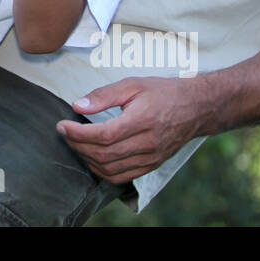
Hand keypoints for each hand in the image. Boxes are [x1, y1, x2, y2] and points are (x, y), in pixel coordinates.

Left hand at [56, 77, 207, 183]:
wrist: (196, 107)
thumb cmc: (163, 92)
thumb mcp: (133, 84)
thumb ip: (104, 95)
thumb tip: (78, 105)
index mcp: (142, 120)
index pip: (104, 135)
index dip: (78, 133)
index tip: (63, 125)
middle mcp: (148, 143)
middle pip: (104, 154)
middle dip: (78, 145)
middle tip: (65, 133)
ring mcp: (151, 157)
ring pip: (111, 168)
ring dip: (87, 159)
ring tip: (76, 144)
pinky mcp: (152, 165)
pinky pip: (122, 176)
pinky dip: (103, 171)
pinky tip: (92, 159)